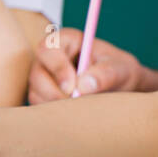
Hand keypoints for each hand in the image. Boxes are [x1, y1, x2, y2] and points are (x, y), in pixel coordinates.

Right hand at [28, 28, 146, 102]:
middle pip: (37, 73)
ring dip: (55, 105)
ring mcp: (45, 76)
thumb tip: (83, 85)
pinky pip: (40, 105)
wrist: (122, 89)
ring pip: (36, 92)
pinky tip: (74, 115)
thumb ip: (106, 74)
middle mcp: (51, 57)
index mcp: (68, 41)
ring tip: (81, 110)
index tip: (72, 87)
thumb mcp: (121, 70)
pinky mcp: (44, 94)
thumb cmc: (121, 72)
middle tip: (76, 105)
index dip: (57, 67)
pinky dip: (54, 113)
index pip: (49, 48)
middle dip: (54, 92)